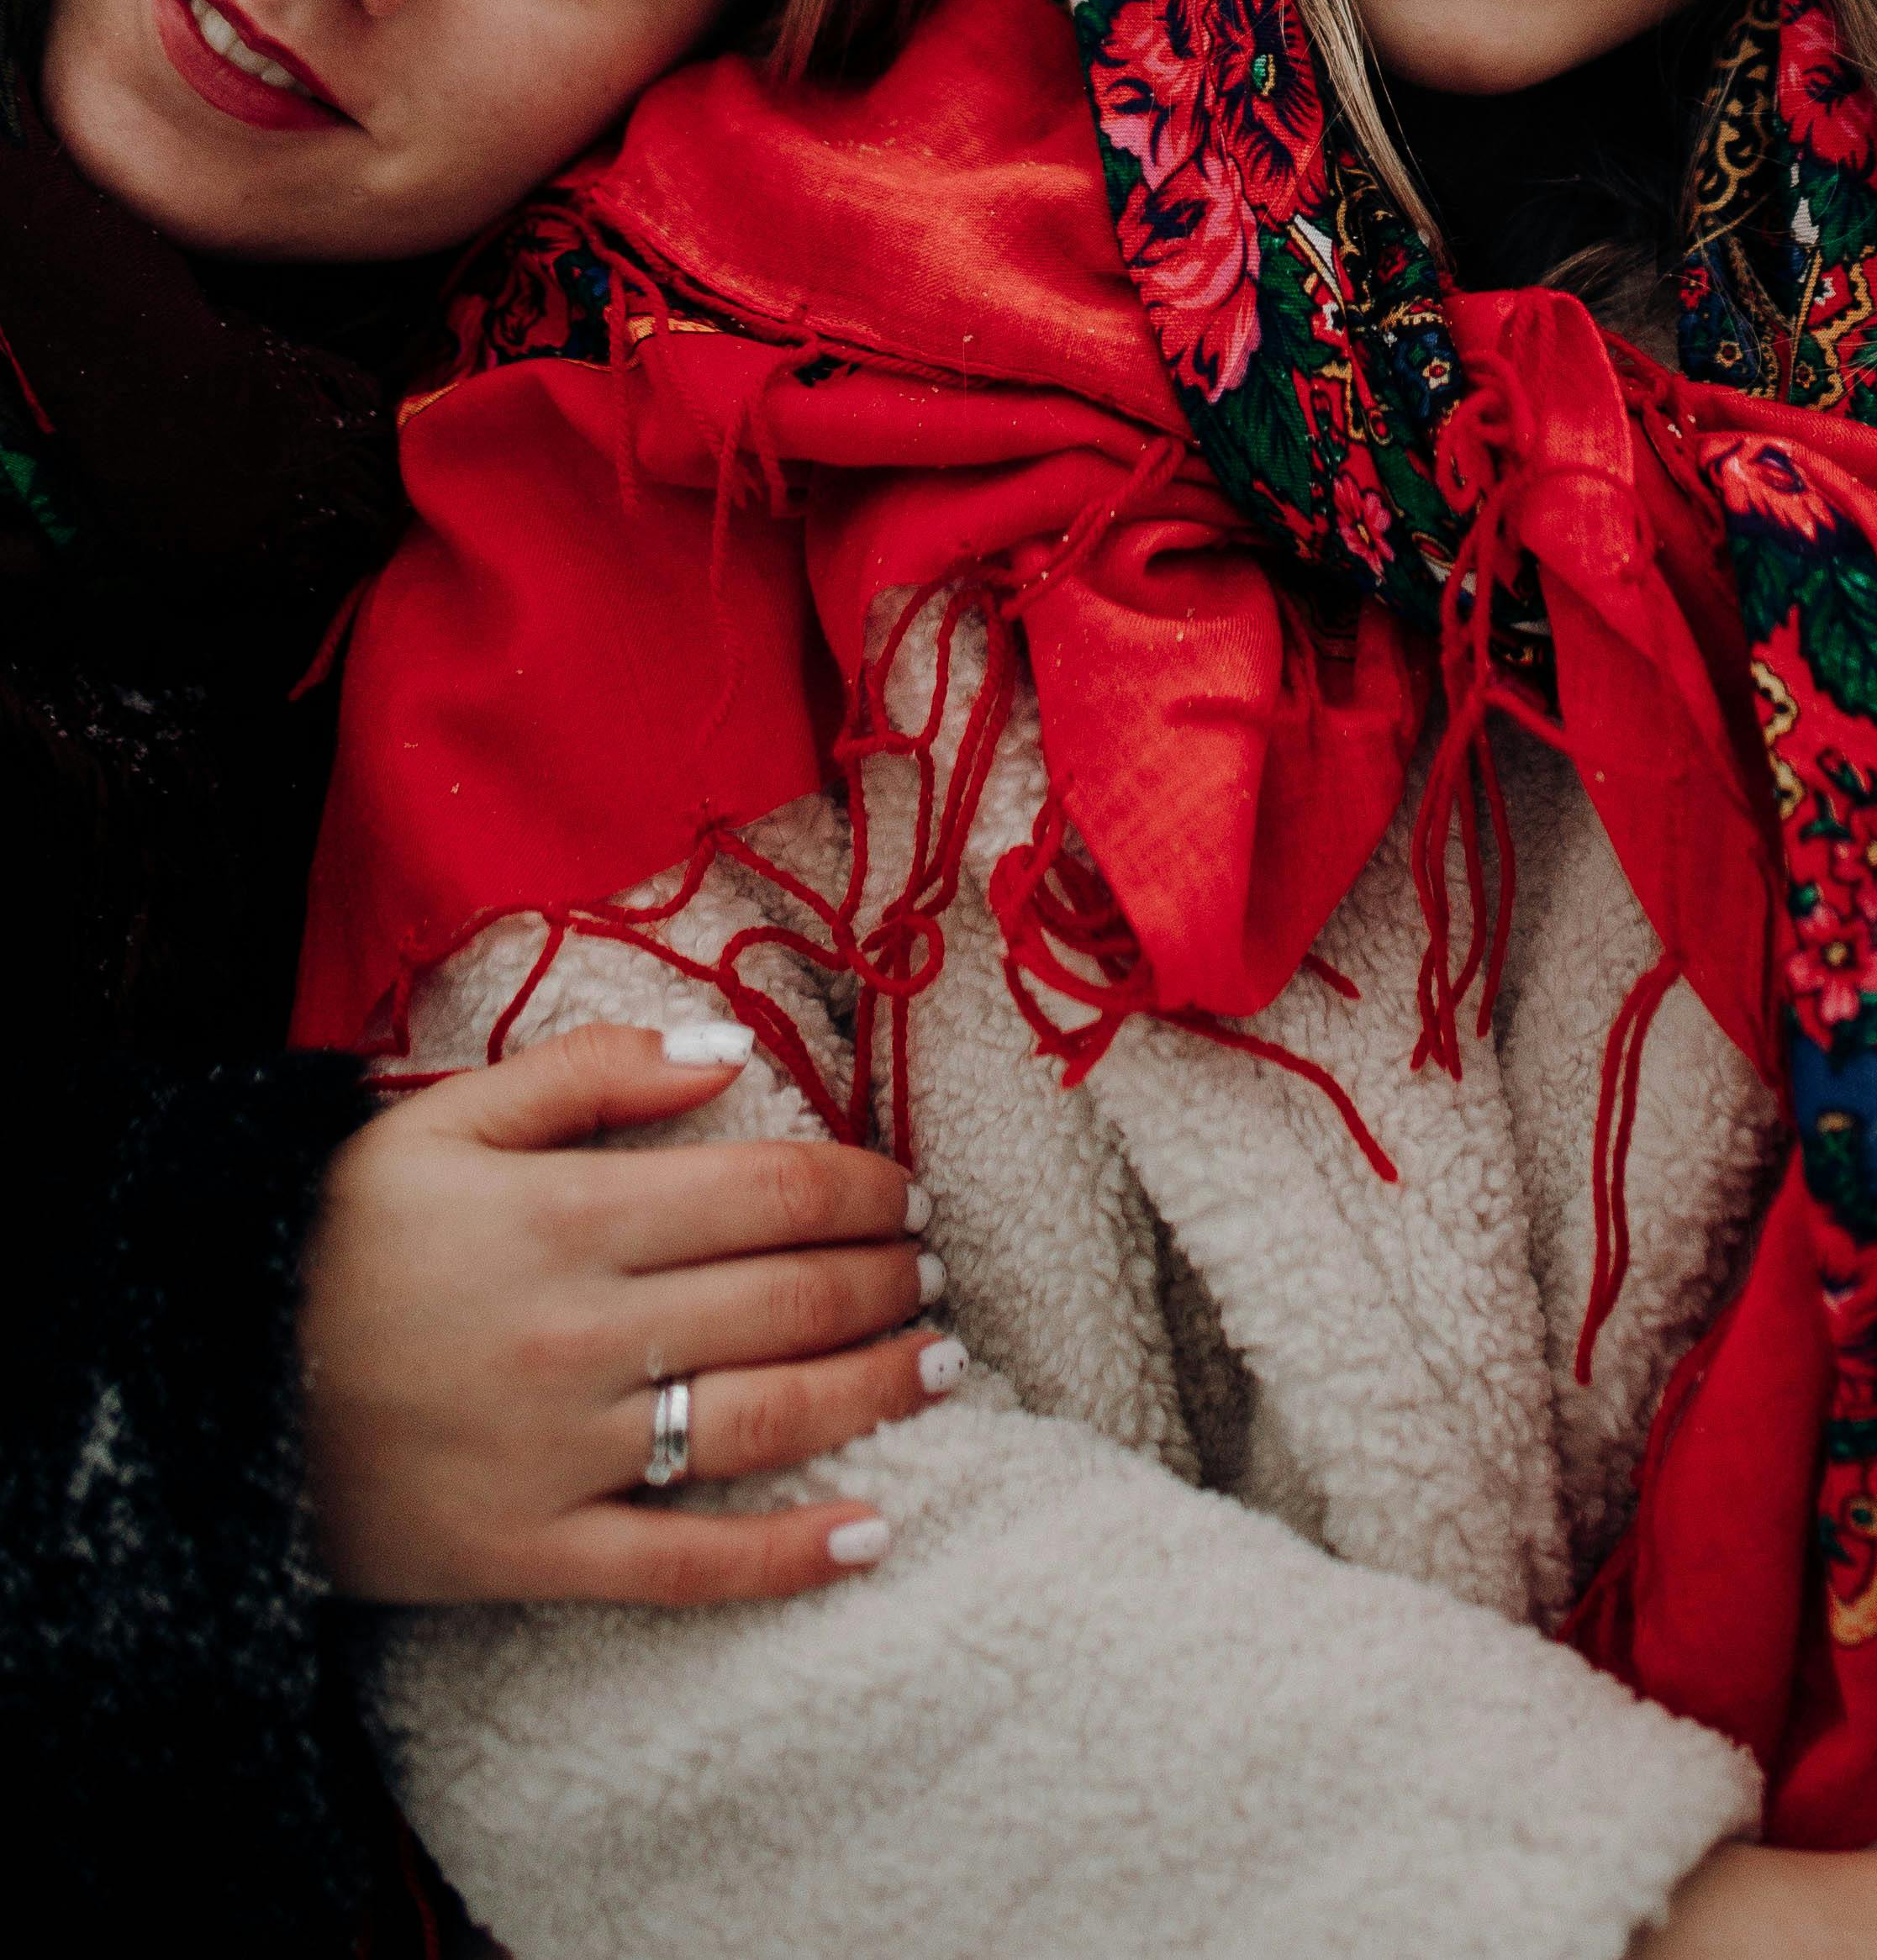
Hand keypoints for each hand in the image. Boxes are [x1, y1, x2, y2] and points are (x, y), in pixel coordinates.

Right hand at [300, 1020, 951, 1604]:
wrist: (197, 1385)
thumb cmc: (331, 1238)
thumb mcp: (442, 1118)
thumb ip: (590, 1071)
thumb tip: (732, 1051)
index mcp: (568, 1214)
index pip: (773, 1193)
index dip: (864, 1190)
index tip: (907, 1192)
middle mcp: (581, 1332)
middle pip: (788, 1300)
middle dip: (886, 1282)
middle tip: (935, 1272)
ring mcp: (560, 1452)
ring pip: (761, 1421)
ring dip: (874, 1392)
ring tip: (940, 1366)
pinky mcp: (528, 1552)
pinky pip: (681, 1563)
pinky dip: (787, 1556)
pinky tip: (872, 1533)